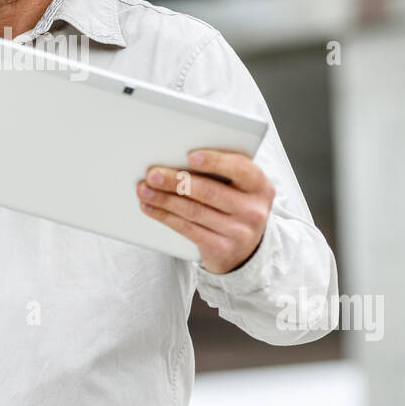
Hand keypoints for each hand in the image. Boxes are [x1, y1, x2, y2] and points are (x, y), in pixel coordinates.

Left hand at [136, 149, 274, 273]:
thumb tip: (177, 158)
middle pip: (210, 192)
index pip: (240, 169)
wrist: (246, 248)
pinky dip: (165, 217)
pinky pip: (187, 229)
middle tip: (152, 174)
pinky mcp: (221, 249)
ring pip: (194, 211)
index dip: (215, 162)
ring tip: (144, 190)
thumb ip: (221, 172)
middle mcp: (254, 210)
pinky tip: (151, 208)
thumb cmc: (236, 205)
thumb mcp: (240, 187)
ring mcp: (239, 232)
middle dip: (176, 181)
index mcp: (260, 186)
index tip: (190, 156)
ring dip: (164, 199)